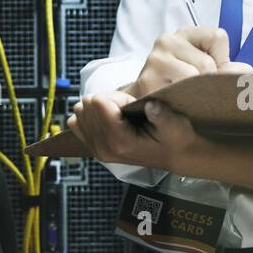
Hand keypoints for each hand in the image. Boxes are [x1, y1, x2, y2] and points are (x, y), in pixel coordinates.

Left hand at [68, 90, 195, 171]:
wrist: (176, 155)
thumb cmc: (175, 138)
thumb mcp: (175, 125)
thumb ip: (162, 115)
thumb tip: (150, 105)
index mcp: (120, 141)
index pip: (98, 102)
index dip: (117, 97)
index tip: (133, 106)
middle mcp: (104, 148)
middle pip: (86, 106)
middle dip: (106, 100)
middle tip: (127, 110)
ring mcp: (97, 150)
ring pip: (79, 113)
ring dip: (97, 107)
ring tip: (119, 114)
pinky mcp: (95, 149)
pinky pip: (76, 124)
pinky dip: (89, 115)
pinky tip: (107, 118)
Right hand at [120, 25, 250, 97]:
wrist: (148, 103)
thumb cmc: (181, 84)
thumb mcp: (206, 70)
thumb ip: (228, 69)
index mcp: (185, 34)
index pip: (218, 37)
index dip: (221, 59)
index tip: (212, 72)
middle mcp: (168, 40)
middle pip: (207, 63)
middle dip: (210, 82)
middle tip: (200, 92)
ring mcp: (156, 59)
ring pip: (194, 77)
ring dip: (197, 93)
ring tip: (188, 97)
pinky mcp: (147, 80)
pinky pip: (179, 91)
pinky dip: (185, 101)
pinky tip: (179, 102)